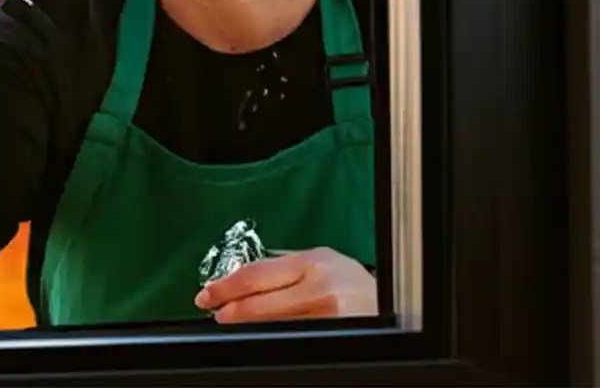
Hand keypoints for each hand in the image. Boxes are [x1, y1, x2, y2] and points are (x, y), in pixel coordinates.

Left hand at [193, 247, 376, 322]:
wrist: (392, 306)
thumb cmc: (350, 282)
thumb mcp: (319, 261)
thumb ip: (281, 267)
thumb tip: (237, 278)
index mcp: (313, 263)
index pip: (254, 275)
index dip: (225, 287)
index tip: (207, 294)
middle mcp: (319, 291)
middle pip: (257, 306)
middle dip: (229, 311)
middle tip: (215, 311)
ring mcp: (325, 319)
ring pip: (268, 326)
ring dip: (245, 326)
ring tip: (235, 321)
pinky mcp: (328, 338)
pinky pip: (286, 338)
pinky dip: (267, 335)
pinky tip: (260, 332)